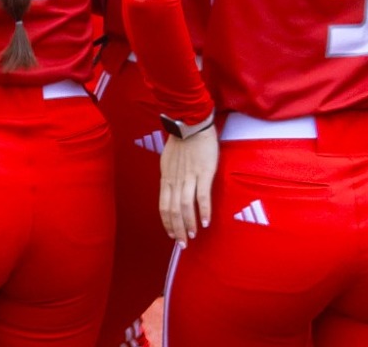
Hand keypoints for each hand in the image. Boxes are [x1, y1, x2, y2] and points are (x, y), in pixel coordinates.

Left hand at [158, 125, 217, 244]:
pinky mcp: (203, 173)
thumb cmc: (181, 141)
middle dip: (176, 229)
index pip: (163, 205)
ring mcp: (189, 177)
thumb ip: (170, 176)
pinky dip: (202, 211)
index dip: (167, 222)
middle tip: (182, 244)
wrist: (191, 123)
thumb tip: (171, 188)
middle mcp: (174, 179)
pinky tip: (205, 222)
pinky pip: (202, 195)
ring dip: (188, 224)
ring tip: (192, 236)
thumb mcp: (168, 160)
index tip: (172, 234)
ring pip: (185, 206)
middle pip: (172, 210)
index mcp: (166, 177)